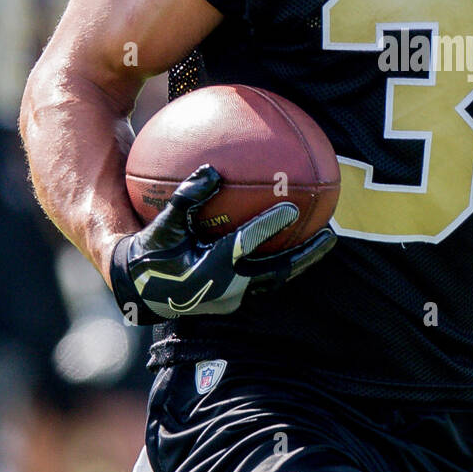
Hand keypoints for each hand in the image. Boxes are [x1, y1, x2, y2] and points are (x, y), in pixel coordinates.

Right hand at [109, 165, 335, 323]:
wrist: (142, 293)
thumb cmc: (151, 252)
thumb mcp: (162, 225)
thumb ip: (185, 198)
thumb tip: (211, 169)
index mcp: (207, 269)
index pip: (244, 245)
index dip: (268, 226)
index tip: (290, 208)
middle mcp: (226, 288)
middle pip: (276, 271)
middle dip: (304, 254)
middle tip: (329, 234)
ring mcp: (233, 299)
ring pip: (275, 279)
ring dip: (300, 261)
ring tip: (323, 241)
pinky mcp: (235, 302)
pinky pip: (265, 280)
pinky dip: (281, 262)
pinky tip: (294, 244)